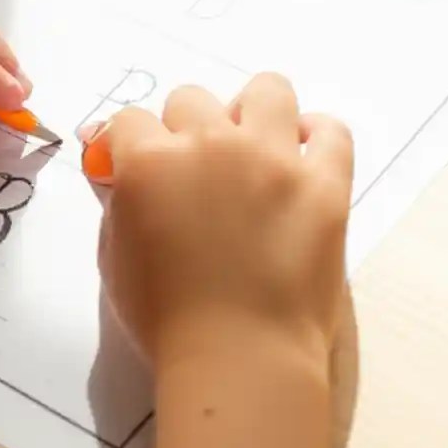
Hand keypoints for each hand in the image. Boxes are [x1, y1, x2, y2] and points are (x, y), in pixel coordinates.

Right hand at [88, 73, 353, 369]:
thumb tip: (124, 174)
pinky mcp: (326, 183)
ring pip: (266, 90)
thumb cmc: (166, 320)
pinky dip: (316, 137)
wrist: (240, 358)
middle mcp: (212, 144)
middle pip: (192, 99)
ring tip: (252, 147)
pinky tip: (302, 159)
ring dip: (251, 112)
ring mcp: (275, 158)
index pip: (130, 119)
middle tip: (194, 174)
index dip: (129, 144)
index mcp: (151, 161)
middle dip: (185, 131)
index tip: (136, 167)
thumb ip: (119, 202)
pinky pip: (332, 131)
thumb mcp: (115, 258)